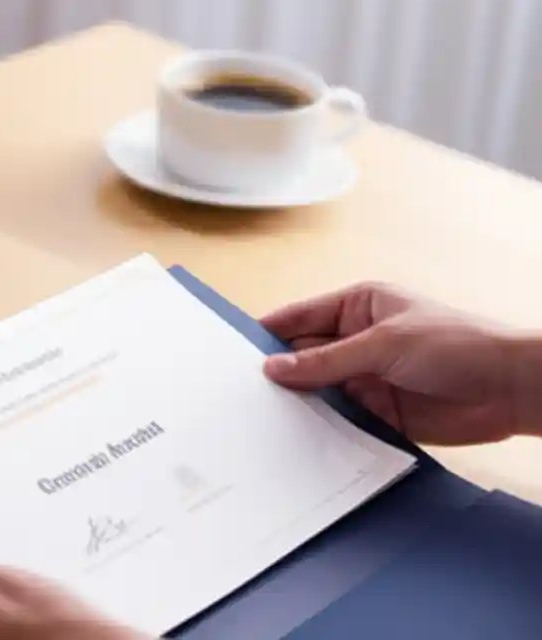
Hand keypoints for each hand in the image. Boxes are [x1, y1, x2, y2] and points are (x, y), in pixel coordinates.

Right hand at [261, 282, 541, 444]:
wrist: (511, 389)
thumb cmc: (459, 344)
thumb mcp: (384, 343)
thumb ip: (326, 359)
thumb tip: (275, 368)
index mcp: (358, 306)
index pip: (299, 318)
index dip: (267, 334)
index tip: (233, 353)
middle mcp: (357, 341)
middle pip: (303, 357)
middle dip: (277, 373)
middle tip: (239, 392)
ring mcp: (366, 378)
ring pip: (318, 392)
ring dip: (298, 404)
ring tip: (260, 419)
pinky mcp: (378, 413)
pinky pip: (339, 421)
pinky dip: (321, 430)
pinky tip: (297, 439)